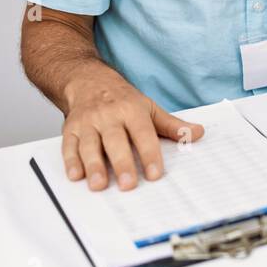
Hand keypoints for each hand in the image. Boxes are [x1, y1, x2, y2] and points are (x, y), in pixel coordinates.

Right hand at [62, 68, 204, 190]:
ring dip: (93, 166)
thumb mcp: (149, 108)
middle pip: (115, 141)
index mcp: (131, 110)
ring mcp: (87, 123)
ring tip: (99, 185)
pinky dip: (71, 161)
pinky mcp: (69, 129)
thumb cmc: (123, 100)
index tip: (156, 174)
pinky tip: (75, 176)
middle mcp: (108, 115)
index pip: (143, 133)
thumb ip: (171, 125)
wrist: (89, 81)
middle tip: (128, 184)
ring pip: (89, 145)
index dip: (150, 153)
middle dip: (122, 163)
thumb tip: (198, 133)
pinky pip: (68, 146)